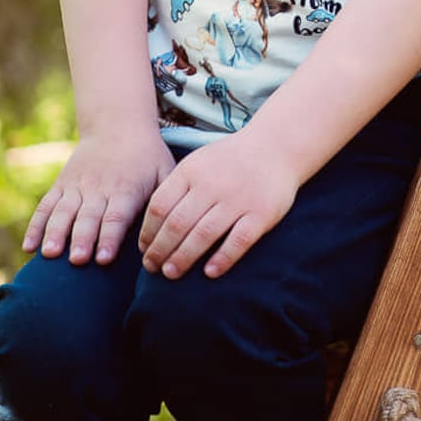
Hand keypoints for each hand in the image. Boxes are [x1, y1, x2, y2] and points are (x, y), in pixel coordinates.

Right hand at [21, 126, 172, 266]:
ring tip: (49, 255)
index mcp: (126, 189)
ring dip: (55, 234)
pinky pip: (46, 206)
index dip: (109, 237)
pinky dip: (36, 226)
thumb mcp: (165, 171)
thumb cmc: (148, 156)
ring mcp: (77, 186)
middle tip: (76, 261)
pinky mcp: (62, 185)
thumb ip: (165, 200)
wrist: (117, 124)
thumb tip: (166, 234)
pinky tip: (29, 247)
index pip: (116, 216)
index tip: (103, 259)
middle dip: (81, 239)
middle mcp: (98, 188)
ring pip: (63, 212)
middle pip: (88, 217)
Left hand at [139, 128, 299, 279]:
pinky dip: (223, 258)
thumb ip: (177, 187)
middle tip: (152, 267)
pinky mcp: (261, 214)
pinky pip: (238, 241)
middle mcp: (212, 185)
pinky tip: (210, 272)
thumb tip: (152, 226)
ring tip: (171, 273)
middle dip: (160, 250)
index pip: (160, 206)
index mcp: (192, 171)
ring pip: (203, 235)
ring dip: (183, 257)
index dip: (148, 232)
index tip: (144, 249)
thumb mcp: (198, 162)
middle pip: (178, 224)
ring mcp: (238, 200)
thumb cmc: (230, 160)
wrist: (276, 146)